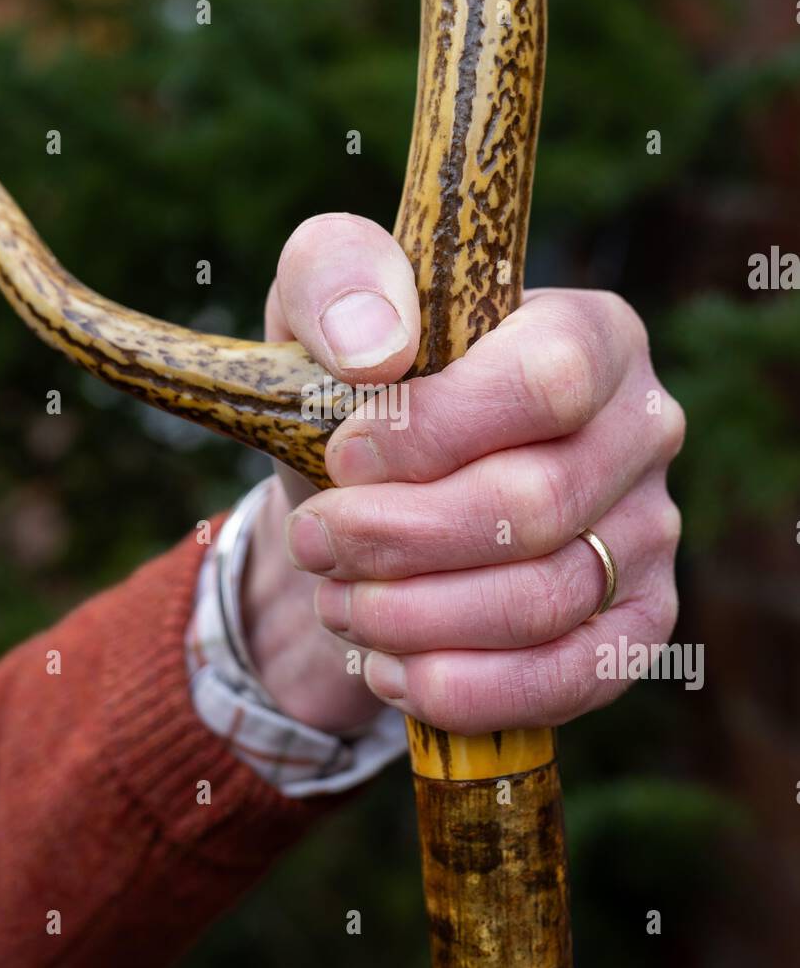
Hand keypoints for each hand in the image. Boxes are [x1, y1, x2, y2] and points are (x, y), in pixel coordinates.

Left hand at [241, 213, 684, 736]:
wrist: (374, 497)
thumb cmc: (355, 393)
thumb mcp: (319, 307)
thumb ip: (337, 278)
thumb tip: (374, 347)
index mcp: (592, 333)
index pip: (545, 382)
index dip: (434, 432)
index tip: (342, 457)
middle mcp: (643, 429)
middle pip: (535, 506)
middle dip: (398, 538)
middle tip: (315, 544)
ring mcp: (651, 532)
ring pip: (541, 602)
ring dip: (413, 617)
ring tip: (338, 602)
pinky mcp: (635, 623)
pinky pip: (569, 678)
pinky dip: (464, 688)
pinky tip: (391, 670)